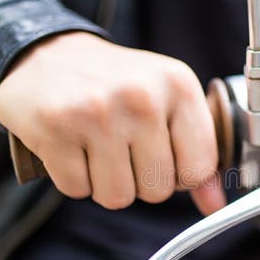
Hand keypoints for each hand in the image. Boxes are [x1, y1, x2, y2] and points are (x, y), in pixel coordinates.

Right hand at [0, 32, 225, 214]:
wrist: (44, 54)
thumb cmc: (113, 83)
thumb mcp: (166, 102)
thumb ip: (195, 154)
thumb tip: (215, 205)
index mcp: (179, 85)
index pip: (199, 168)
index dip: (179, 176)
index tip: (162, 156)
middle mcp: (142, 96)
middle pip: (157, 190)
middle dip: (138, 180)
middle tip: (121, 147)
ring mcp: (97, 112)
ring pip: (117, 197)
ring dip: (104, 183)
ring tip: (95, 147)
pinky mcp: (55, 127)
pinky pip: (76, 189)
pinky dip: (72, 177)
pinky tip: (70, 146)